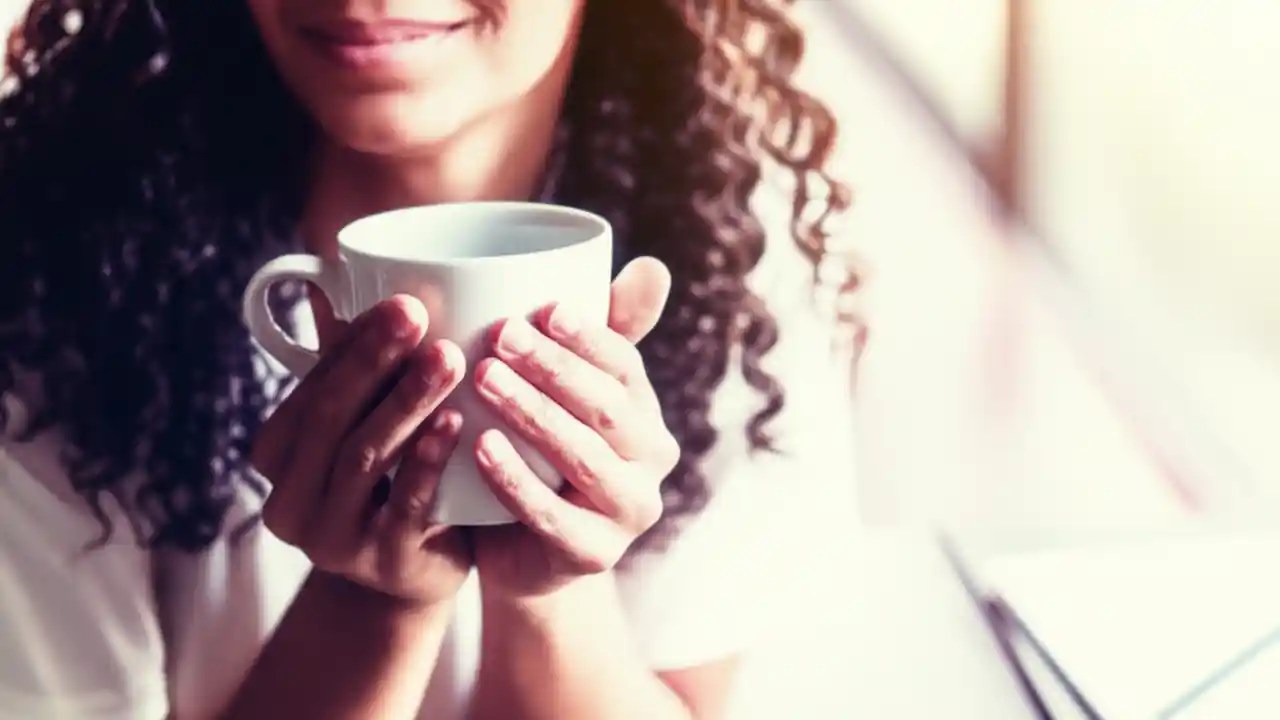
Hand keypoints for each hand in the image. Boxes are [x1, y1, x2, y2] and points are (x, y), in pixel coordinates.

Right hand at [251, 295, 471, 606]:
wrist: (415, 574)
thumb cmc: (394, 480)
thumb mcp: (367, 424)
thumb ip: (356, 367)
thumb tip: (341, 271)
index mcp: (278, 453)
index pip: (312, 385)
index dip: (352, 341)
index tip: (399, 297)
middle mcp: (289, 499)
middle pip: (330, 416)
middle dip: (373, 360)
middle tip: (415, 313)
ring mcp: (330, 538)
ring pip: (364, 457)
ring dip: (405, 401)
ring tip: (448, 358)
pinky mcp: (380, 564)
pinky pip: (405, 505)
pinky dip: (427, 460)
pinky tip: (454, 423)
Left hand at [470, 258, 677, 598]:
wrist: (523, 557)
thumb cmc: (538, 458)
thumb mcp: (564, 397)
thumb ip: (595, 336)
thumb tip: (652, 268)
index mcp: (645, 413)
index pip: (625, 366)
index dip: (589, 337)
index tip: (544, 307)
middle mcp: (651, 461)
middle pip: (606, 409)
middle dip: (554, 369)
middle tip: (500, 336)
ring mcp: (629, 512)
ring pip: (584, 458)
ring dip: (534, 414)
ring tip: (484, 379)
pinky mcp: (595, 556)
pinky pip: (553, 517)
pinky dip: (516, 481)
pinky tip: (480, 447)